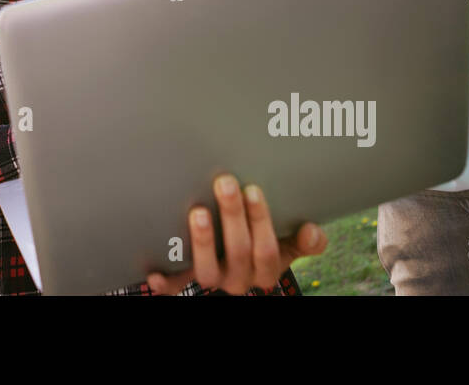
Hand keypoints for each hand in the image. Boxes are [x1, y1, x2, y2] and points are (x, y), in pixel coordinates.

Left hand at [146, 176, 326, 294]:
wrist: (242, 256)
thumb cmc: (264, 238)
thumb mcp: (288, 240)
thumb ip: (303, 239)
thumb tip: (313, 232)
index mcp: (266, 269)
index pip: (267, 250)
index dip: (261, 221)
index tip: (253, 190)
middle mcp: (240, 278)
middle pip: (239, 253)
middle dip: (233, 217)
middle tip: (225, 183)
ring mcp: (214, 277)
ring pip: (208, 271)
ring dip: (203, 242)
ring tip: (198, 212)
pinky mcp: (188, 277)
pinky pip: (177, 285)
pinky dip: (166, 282)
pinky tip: (154, 274)